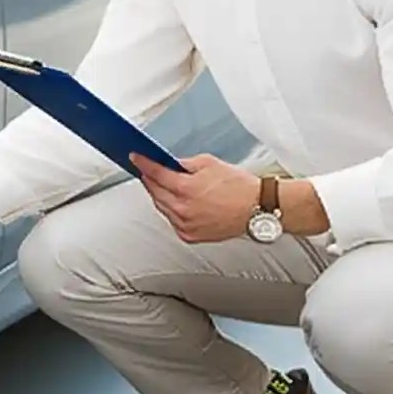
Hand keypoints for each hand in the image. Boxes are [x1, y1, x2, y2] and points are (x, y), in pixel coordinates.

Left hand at [130, 152, 259, 243]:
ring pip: (162, 207)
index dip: (143, 163)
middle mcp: (183, 209)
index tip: (135, 158)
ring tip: (161, 184)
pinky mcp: (190, 236)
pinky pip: (173, 221)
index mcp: (186, 189)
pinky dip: (171, 211)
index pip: (155, 174)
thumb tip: (170, 163)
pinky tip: (175, 202)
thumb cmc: (239, 187)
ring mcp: (186, 225)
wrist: (256, 208)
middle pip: (155, 192)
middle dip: (149, 179)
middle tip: (147, 170)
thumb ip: (184, 163)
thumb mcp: (209, 163)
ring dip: (159, 195)